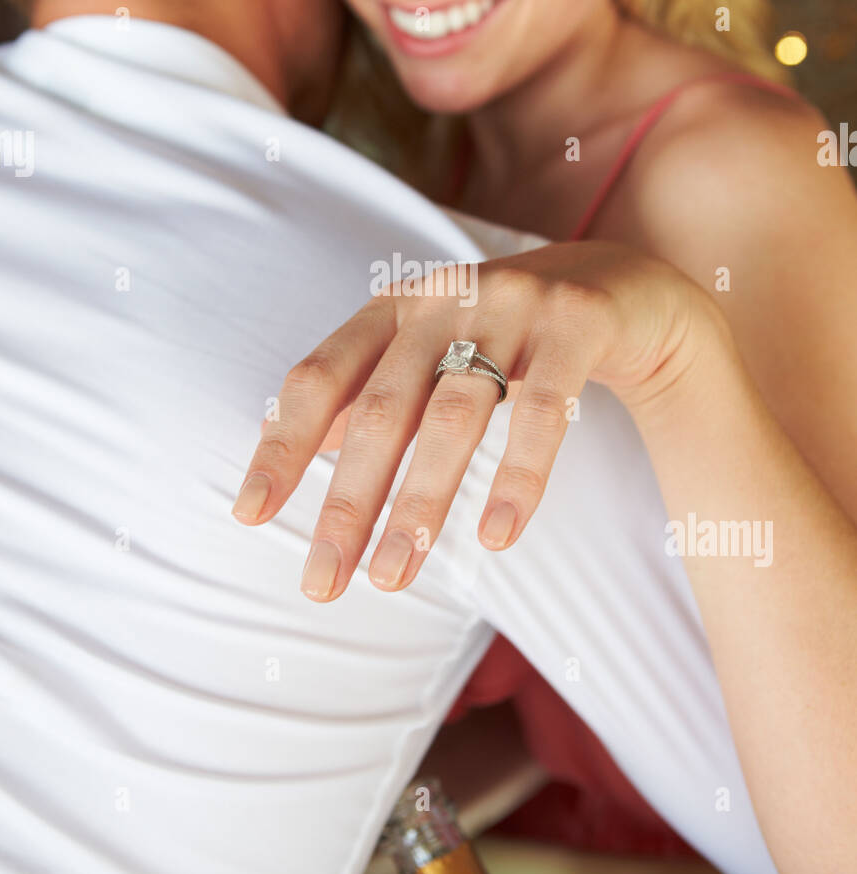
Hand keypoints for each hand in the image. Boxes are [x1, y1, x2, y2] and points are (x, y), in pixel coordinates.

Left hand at [232, 241, 717, 600]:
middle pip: (381, 408)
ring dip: (419, 502)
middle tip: (323, 583)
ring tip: (392, 576)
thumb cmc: (508, 337)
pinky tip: (497, 536)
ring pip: (455, 414)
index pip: (321, 376)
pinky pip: (543, 410)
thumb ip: (373, 394)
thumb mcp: (433, 356)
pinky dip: (517, 476)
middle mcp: (444, 297)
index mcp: (395, 307)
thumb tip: (297, 452)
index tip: (250, 514)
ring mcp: (513, 303)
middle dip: (348, 501)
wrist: (622, 290)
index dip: (282, 444)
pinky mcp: (577, 324)